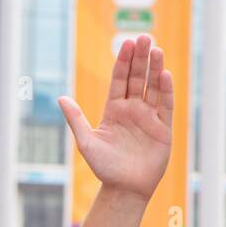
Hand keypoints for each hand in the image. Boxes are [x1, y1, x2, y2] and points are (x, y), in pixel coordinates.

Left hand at [59, 35, 172, 201]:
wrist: (124, 188)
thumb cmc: (104, 168)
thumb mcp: (86, 142)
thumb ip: (75, 119)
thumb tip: (60, 98)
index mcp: (113, 110)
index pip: (120, 81)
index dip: (123, 62)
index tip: (127, 44)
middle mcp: (132, 110)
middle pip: (138, 78)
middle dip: (141, 58)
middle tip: (144, 37)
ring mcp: (148, 116)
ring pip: (153, 87)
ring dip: (155, 68)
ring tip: (157, 49)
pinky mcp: (162, 126)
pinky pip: (165, 104)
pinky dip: (165, 90)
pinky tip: (164, 74)